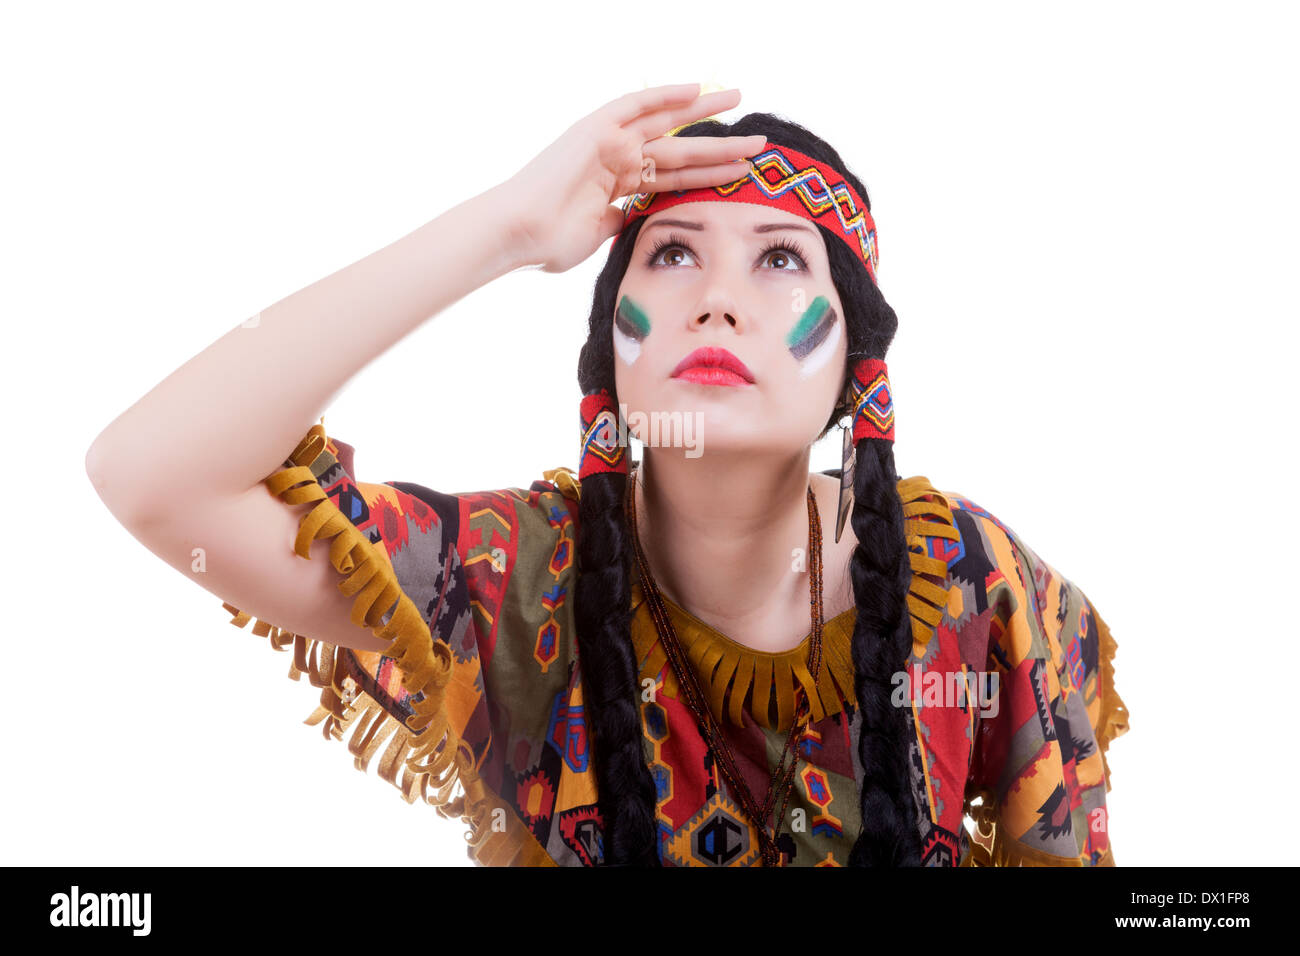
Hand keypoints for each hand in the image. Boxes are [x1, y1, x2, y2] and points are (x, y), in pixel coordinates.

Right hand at [500, 83, 765, 273]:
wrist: (519, 233)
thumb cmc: (547, 243)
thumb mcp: (597, 236)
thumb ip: (620, 224)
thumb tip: (637, 224)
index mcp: (619, 187)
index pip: (675, 178)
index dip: (709, 175)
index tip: (741, 174)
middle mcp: (617, 159)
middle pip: (680, 150)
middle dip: (721, 146)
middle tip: (759, 141)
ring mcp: (608, 143)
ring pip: (666, 126)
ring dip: (704, 114)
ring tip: (739, 101)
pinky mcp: (596, 130)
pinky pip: (635, 106)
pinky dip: (663, 96)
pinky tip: (696, 90)